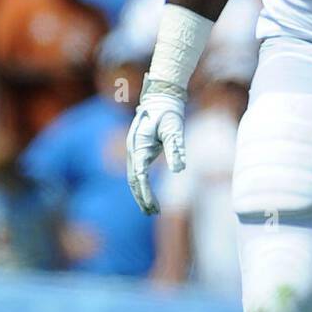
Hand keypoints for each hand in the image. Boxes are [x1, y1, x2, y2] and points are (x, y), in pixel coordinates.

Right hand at [126, 75, 186, 215]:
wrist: (161, 97)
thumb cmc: (169, 112)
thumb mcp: (174, 130)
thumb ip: (176, 148)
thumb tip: (179, 169)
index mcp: (138, 145)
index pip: (139, 175)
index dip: (145, 192)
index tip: (153, 206)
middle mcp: (133, 150)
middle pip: (133, 180)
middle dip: (142, 198)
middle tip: (153, 213)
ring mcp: (134, 150)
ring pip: (134, 178)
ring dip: (141, 194)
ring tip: (152, 210)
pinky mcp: (139, 150)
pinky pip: (138, 173)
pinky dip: (143, 186)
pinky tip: (150, 195)